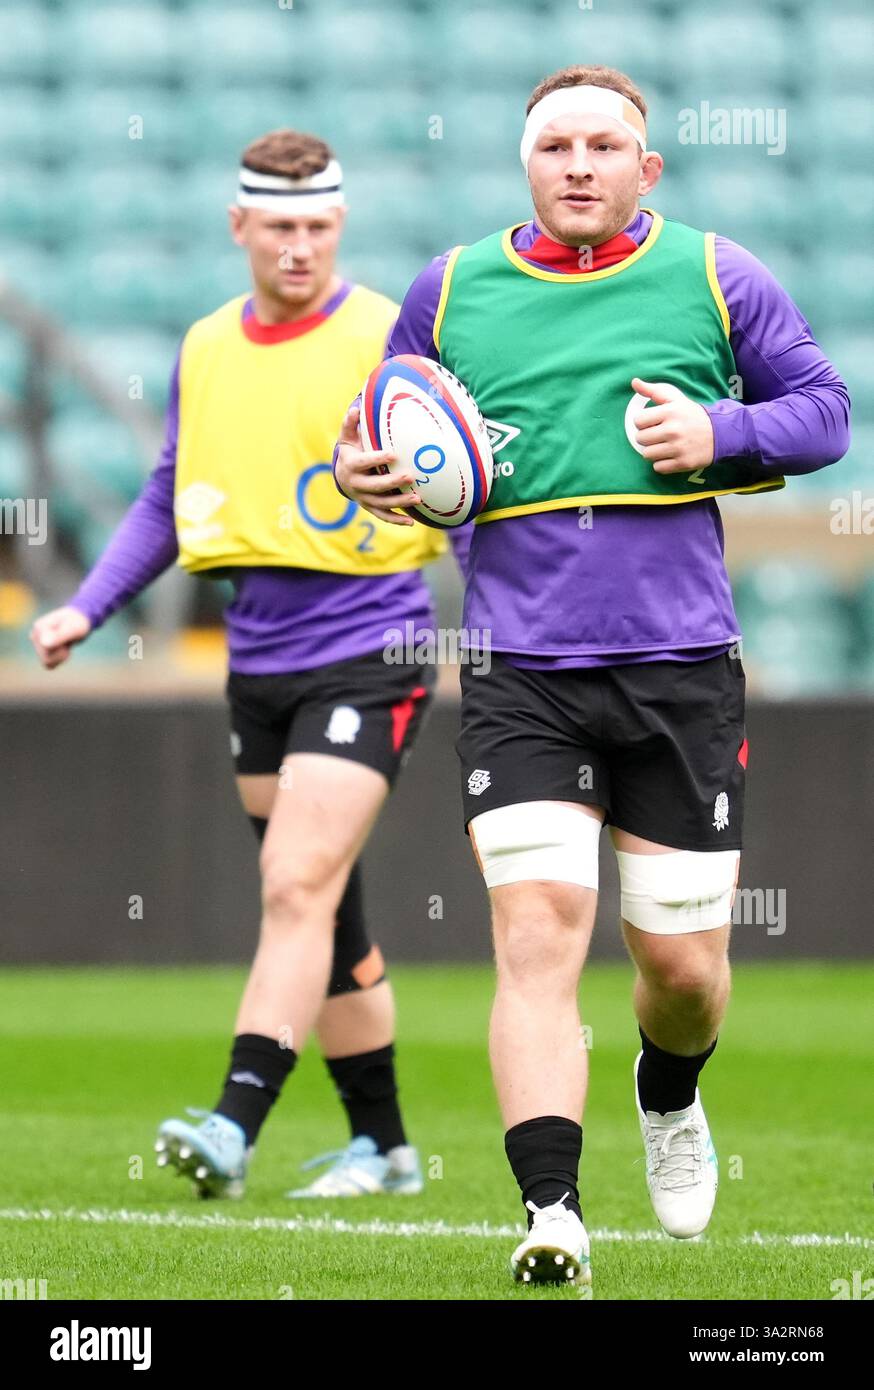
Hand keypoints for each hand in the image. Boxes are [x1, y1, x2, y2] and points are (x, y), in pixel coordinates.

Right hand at [30, 605, 91, 668]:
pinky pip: (49, 664)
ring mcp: (38, 643)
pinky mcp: (42, 649)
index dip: (61, 648)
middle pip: (46, 658)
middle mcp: (35, 635)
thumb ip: (59, 636)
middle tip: (68, 641)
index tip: (68, 636)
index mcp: (39, 627)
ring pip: (47, 662)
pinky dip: (58, 660)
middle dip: (61, 653)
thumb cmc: (78, 622)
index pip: (47, 649)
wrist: (80, 620)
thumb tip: (44, 643)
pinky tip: (64, 650)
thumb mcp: (73, 629)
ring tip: (66, 644)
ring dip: (60, 657)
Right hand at [333, 405, 421, 526]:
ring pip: (382, 503)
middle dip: (393, 483)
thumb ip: (350, 424)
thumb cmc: (351, 452)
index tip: (394, 455)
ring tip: (418, 498)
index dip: (378, 459)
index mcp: (350, 466)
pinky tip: (411, 522)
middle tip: (411, 476)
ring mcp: (363, 498)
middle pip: (375, 486)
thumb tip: (356, 409)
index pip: (364, 463)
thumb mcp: (347, 438)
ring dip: (400, 502)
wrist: (342, 476)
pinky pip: (383, 516)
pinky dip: (396, 520)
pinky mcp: (370, 508)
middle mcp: (355, 485)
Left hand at [631, 377, 714, 473]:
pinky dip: (661, 463)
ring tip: (663, 445)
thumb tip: (634, 382)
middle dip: (646, 437)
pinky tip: (670, 455)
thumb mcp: (675, 399)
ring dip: (653, 451)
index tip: (652, 423)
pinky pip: (658, 468)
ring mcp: (678, 448)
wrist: (720, 433)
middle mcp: (673, 430)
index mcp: (670, 412)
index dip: (643, 422)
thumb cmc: (692, 415)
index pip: (638, 421)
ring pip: (647, 454)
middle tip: (658, 435)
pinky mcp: (683, 463)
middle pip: (640, 439)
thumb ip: (653, 391)